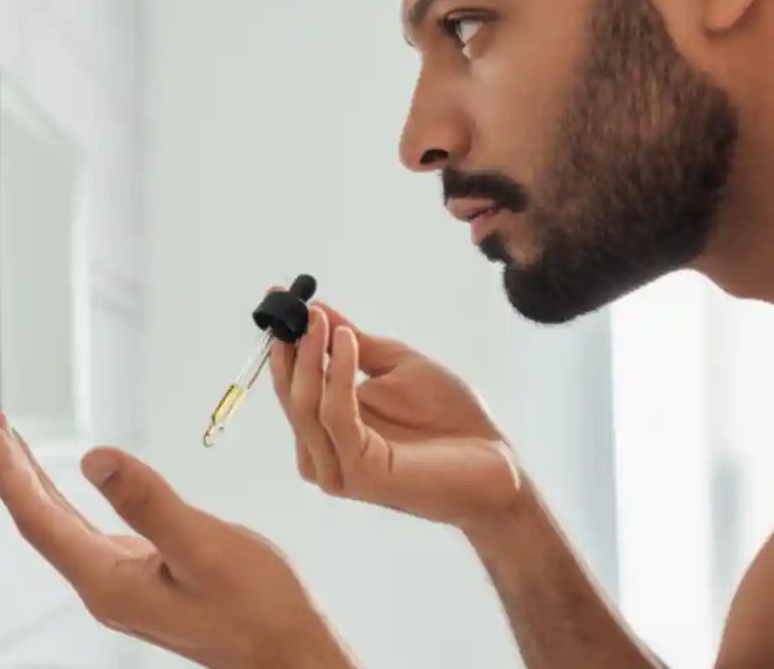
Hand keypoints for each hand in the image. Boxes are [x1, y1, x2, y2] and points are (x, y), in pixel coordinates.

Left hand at [0, 408, 355, 668]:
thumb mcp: (204, 547)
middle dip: (10, 468)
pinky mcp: (142, 580)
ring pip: (62, 526)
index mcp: (109, 582)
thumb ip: (148, 502)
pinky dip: (68, 499)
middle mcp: (104, 587)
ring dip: (35, 481)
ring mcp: (121, 586)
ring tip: (12, 443)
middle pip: (40, 519)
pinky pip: (87, 533)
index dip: (7, 469)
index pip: (39, 517)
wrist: (288, 654)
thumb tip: (94, 458)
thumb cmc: (257, 608)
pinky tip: (67, 484)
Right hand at [270, 303, 523, 530]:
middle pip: (290, 396)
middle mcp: (324, 454)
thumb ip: (353, 344)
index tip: (278, 299)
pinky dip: (337, 375)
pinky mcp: (359, 473)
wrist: (495, 461)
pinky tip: (346, 343)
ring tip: (321, 320)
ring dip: (310, 357)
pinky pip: (336, 416)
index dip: (284, 343)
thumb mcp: (394, 366)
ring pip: (305, 406)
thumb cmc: (449, 419)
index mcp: (328, 431)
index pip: (291, 385)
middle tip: (298, 308)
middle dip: (292, 347)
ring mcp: (339, 468)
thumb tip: (315, 310)